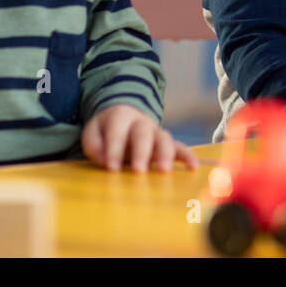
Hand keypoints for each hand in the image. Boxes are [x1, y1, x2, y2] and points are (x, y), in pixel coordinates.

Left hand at [82, 103, 200, 172]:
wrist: (124, 115)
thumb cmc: (106, 129)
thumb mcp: (93, 132)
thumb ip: (94, 145)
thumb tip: (105, 161)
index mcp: (120, 117)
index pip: (117, 132)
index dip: (114, 150)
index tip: (111, 168)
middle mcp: (141, 123)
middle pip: (143, 134)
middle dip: (141, 152)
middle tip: (138, 171)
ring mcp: (156, 132)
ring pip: (164, 139)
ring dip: (165, 154)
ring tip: (164, 172)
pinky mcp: (167, 143)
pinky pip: (180, 147)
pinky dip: (188, 156)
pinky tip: (193, 167)